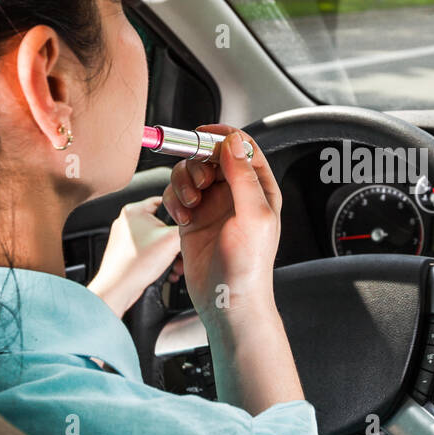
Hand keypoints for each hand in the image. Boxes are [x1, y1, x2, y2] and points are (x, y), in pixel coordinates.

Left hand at [87, 197, 183, 317]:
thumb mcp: (171, 241)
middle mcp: (127, 221)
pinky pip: (149, 251)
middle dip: (176, 243)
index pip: (166, 202)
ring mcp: (125, 238)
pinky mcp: (126, 252)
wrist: (118, 289)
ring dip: (170, 255)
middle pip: (163, 225)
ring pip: (157, 241)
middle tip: (181, 253)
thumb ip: (187, 229)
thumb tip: (196, 227)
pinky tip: (166, 272)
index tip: (187, 226)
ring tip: (175, 266)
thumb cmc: (136, 264)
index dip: (181, 214)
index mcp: (134, 210)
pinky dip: (160, 261)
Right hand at [160, 125, 280, 327]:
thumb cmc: (249, 266)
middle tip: (200, 183)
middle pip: (210, 155)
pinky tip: (181, 218)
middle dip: (198, 163)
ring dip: (183, 182)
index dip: (223, 135)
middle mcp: (236, 193)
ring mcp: (213, 205)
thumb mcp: (254, 216)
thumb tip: (233, 143)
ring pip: (190, 173)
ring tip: (190, 204)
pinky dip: (174, 200)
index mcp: (259, 188)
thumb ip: (244, 177)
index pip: (243, 147)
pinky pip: (177, 193)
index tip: (203, 134)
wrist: (227, 300)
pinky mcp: (193, 218)